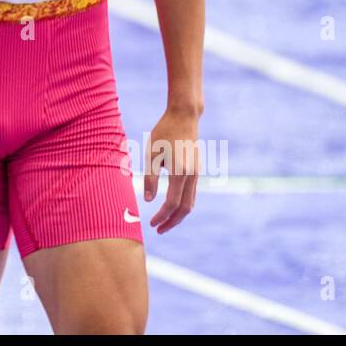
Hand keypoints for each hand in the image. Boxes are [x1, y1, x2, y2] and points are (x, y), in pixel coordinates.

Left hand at [142, 108, 201, 234]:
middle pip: (185, 208)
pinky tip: (172, 206)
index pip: (172, 203)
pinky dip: (183, 204)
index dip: (161, 216)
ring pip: (191, 202)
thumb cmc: (163, 133)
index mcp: (180, 172)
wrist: (184, 116)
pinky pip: (192, 193)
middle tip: (158, 230)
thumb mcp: (151, 154)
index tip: (151, 223)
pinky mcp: (197, 169)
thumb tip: (148, 200)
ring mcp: (197, 173)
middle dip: (172, 222)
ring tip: (164, 222)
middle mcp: (192, 175)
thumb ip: (149, 178)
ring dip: (178, 215)